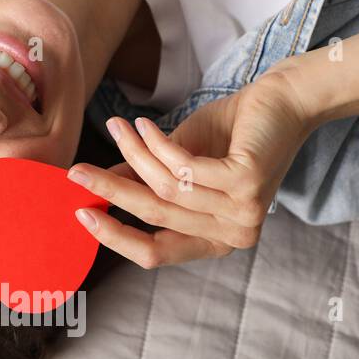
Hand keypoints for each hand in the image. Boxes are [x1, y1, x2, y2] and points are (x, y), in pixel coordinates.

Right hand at [66, 70, 314, 267]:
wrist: (282, 104)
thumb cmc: (229, 136)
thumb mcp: (177, 163)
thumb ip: (142, 181)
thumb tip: (93, 191)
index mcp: (215, 240)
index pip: (155, 254)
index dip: (114, 237)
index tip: (80, 212)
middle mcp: (234, 235)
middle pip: (154, 217)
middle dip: (109, 191)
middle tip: (76, 172)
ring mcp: (244, 212)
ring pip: (165, 188)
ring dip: (133, 154)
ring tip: (118, 128)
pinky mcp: (247, 183)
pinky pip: (182, 167)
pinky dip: (155, 144)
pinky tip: (144, 125)